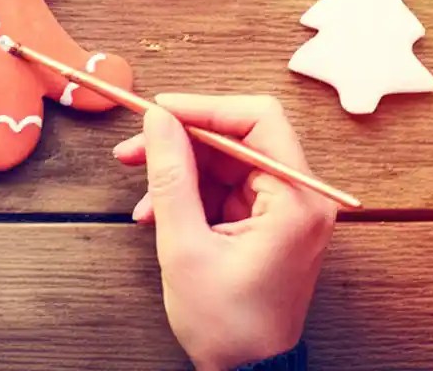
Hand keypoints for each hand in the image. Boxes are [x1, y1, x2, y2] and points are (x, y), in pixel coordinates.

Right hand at [113, 95, 334, 370]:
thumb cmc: (227, 324)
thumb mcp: (185, 245)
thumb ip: (170, 176)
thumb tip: (157, 120)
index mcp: (297, 199)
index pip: (257, 119)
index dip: (204, 107)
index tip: (159, 110)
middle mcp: (299, 196)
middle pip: (237, 137)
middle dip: (182, 140)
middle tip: (133, 148)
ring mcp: (282, 209)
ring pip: (224, 162)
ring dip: (178, 171)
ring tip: (140, 195)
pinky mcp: (264, 222)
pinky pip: (222, 188)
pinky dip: (187, 194)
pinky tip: (155, 213)